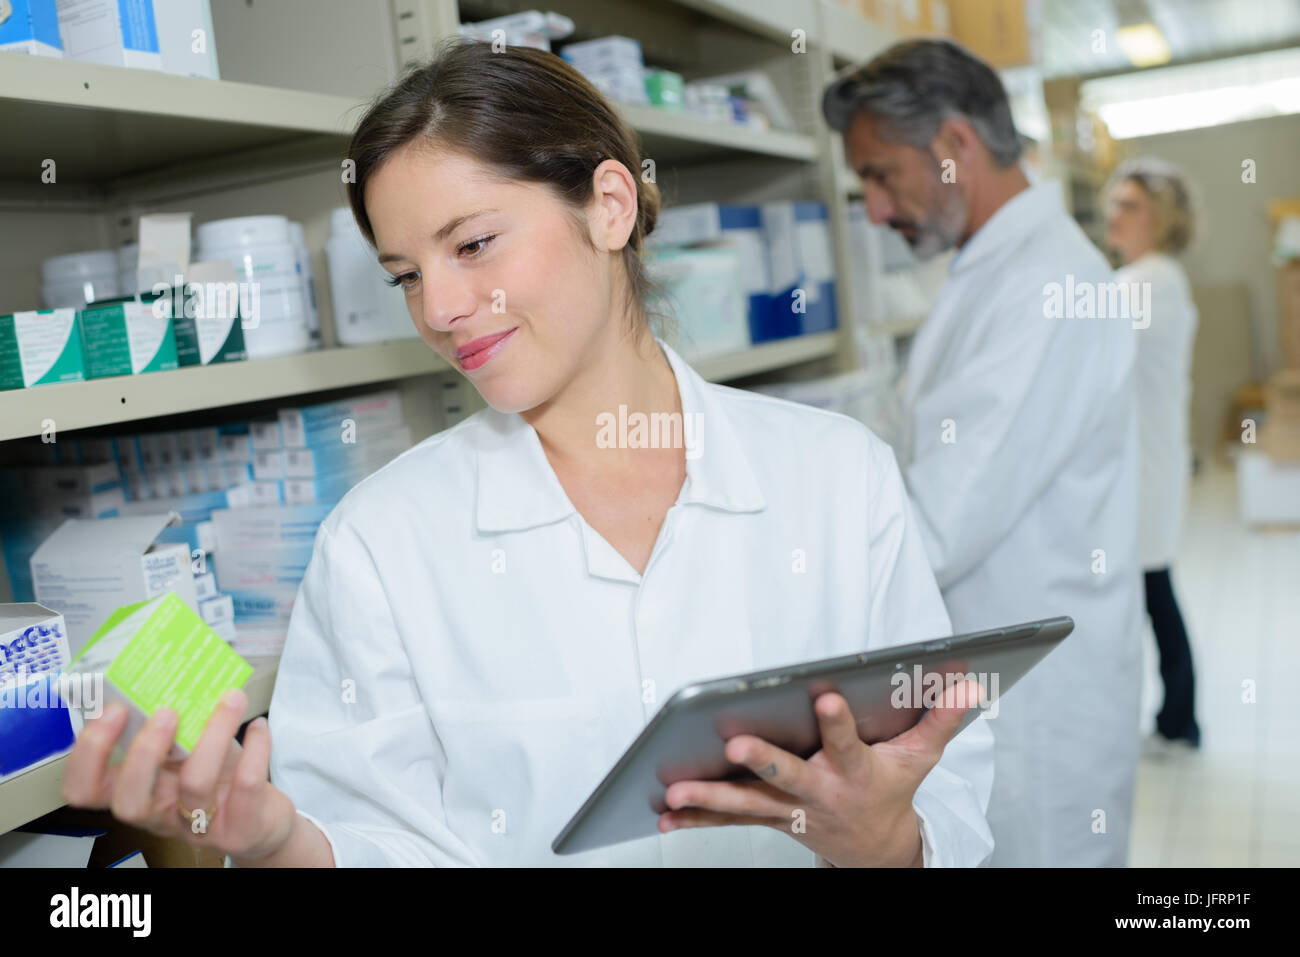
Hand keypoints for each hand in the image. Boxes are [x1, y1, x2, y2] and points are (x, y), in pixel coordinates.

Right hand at [62, 688, 296, 862]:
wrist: (262, 822)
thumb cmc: (217, 778)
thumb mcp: (186, 754)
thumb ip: (172, 726)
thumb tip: (171, 668)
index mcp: (136, 791)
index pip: (85, 790)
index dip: (88, 754)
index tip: (113, 708)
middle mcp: (159, 814)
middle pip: (128, 802)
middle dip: (143, 752)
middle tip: (167, 711)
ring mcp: (199, 826)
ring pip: (195, 784)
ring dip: (213, 735)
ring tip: (230, 699)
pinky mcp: (240, 829)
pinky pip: (246, 787)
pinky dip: (255, 750)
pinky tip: (257, 727)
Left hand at [657, 678, 984, 866]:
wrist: (876, 851)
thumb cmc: (892, 788)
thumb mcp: (921, 757)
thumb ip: (941, 717)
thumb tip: (969, 682)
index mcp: (855, 772)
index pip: (846, 745)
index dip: (837, 723)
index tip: (825, 697)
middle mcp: (819, 793)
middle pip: (788, 777)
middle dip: (763, 761)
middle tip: (734, 744)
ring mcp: (790, 811)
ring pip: (748, 804)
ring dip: (710, 800)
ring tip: (676, 791)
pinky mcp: (769, 820)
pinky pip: (729, 822)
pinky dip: (697, 820)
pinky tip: (666, 812)